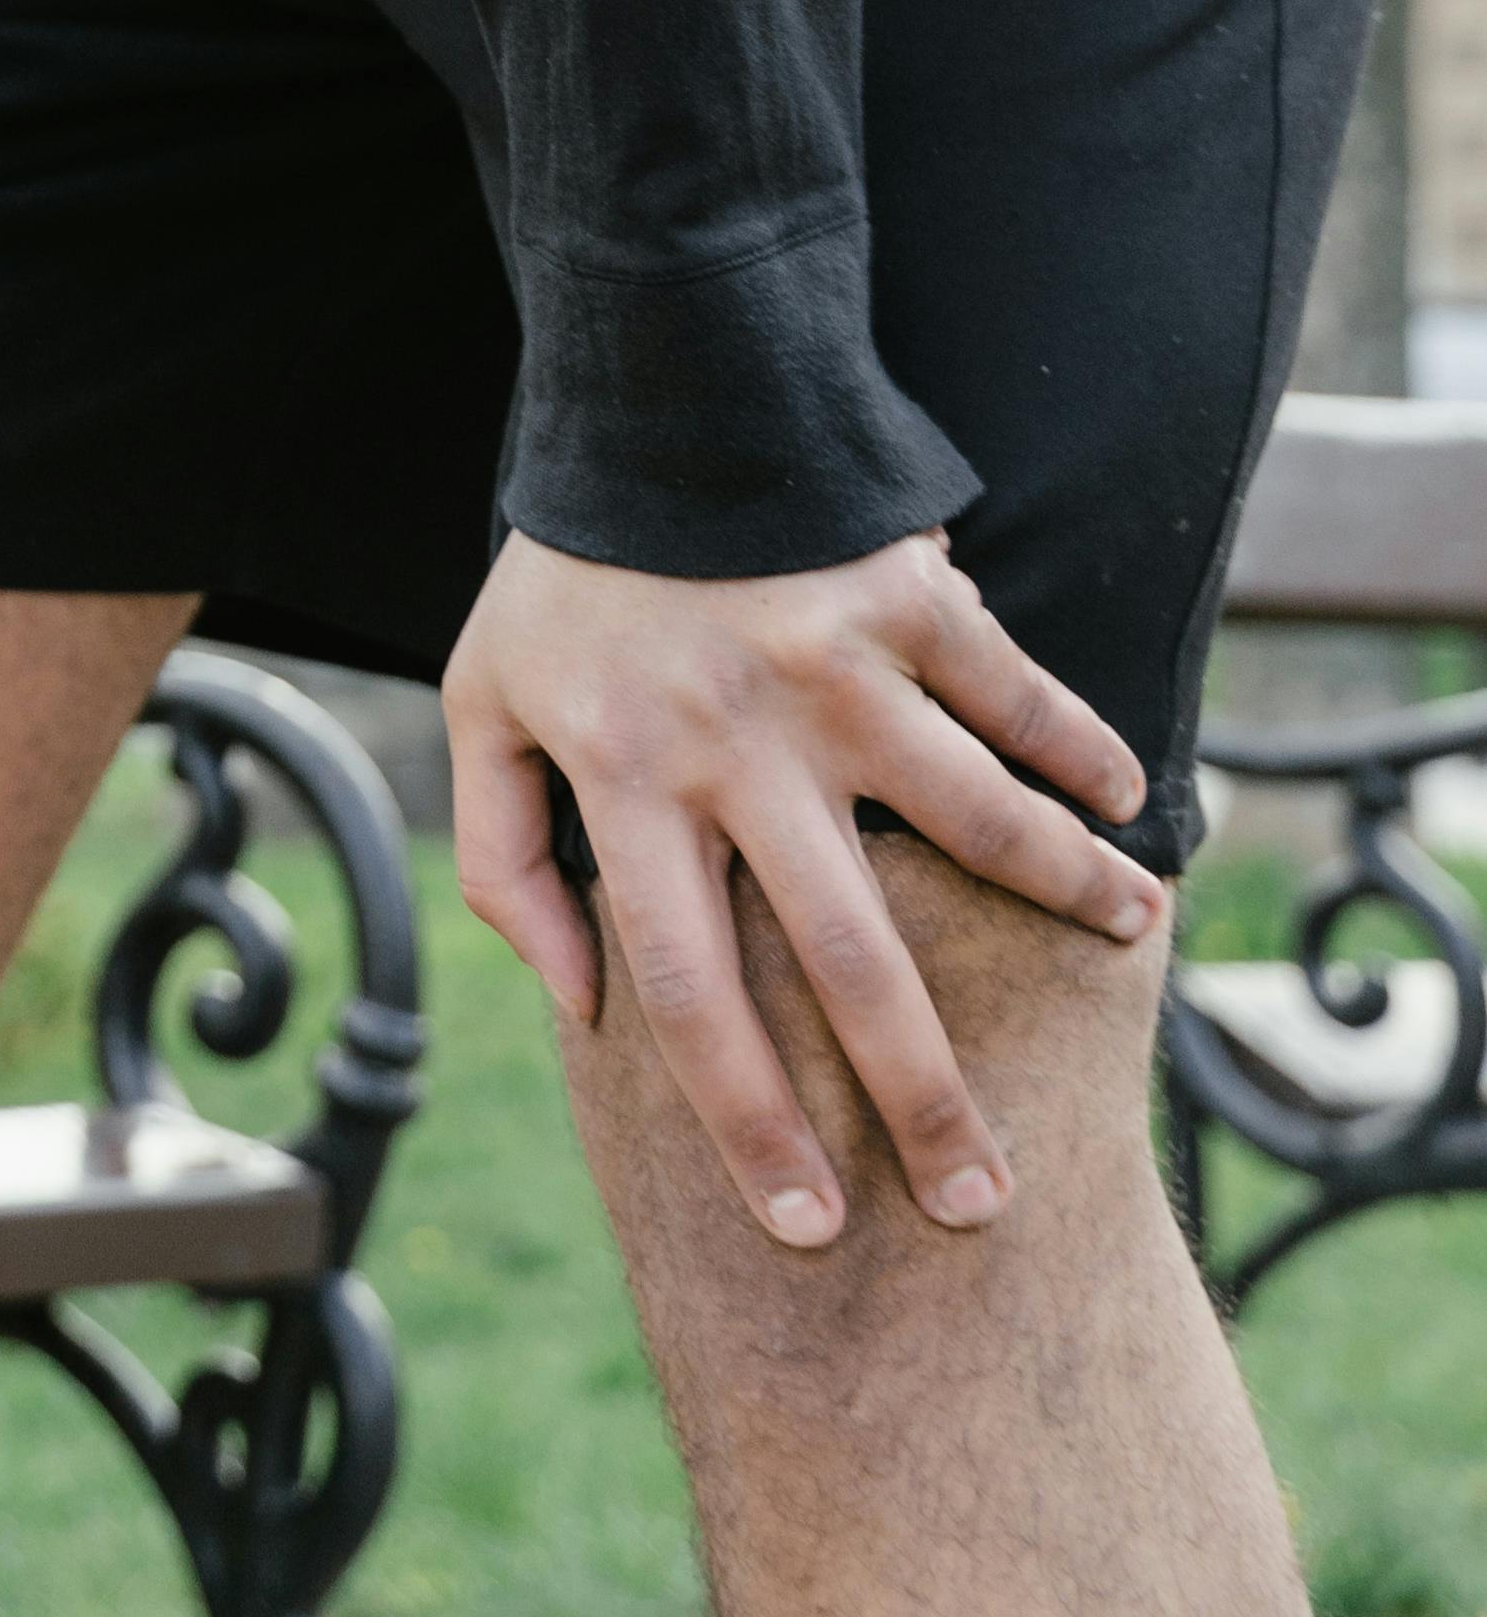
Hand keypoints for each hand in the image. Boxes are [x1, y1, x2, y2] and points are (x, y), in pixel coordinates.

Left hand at [444, 528, 1165, 1249]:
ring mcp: (830, 666)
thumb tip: (579, 1007)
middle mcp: (736, 739)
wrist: (634, 390)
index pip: (688, 993)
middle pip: (848, 955)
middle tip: (984, 1204)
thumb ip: (501, 856)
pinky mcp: (899, 592)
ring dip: (1064, 892)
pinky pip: (1009, 688)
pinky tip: (1130, 808)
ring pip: (968, 817)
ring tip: (1134, 947)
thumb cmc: (561, 571)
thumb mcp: (482, 702)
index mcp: (626, 778)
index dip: (750, 1121)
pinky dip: (1079, 748)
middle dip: (923, 1096)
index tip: (812, 1226)